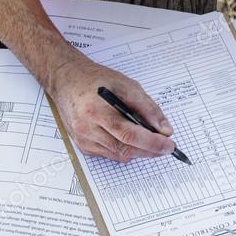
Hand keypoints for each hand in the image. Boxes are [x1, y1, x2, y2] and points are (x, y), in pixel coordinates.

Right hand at [47, 54, 175, 162]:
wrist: (67, 81)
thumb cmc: (95, 80)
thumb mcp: (126, 85)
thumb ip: (147, 108)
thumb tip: (164, 129)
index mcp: (97, 111)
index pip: (129, 134)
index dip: (151, 143)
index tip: (169, 145)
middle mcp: (87, 129)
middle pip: (124, 149)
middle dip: (149, 150)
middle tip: (165, 147)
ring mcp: (83, 140)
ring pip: (118, 155)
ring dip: (137, 151)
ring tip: (149, 141)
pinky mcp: (83, 146)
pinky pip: (109, 155)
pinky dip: (123, 150)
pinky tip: (127, 139)